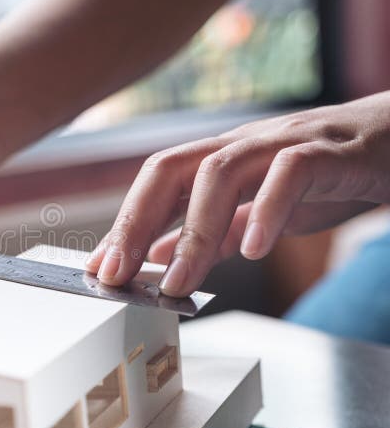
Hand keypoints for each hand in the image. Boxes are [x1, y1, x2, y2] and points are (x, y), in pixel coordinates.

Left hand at [86, 91, 389, 296]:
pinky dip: (267, 210)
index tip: (98, 271)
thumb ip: (215, 232)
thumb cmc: (329, 175)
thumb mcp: (261, 210)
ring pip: (221, 173)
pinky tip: (253, 251)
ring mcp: (284, 142)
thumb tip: (163, 257)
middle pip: (171, 170)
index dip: (123, 225)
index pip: (156, 185)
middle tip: (116, 276)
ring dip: (193, 233)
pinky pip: (290, 172)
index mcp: (222, 160)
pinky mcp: (330, 151)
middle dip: (136, 224)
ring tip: (176, 284)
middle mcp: (242, 145)